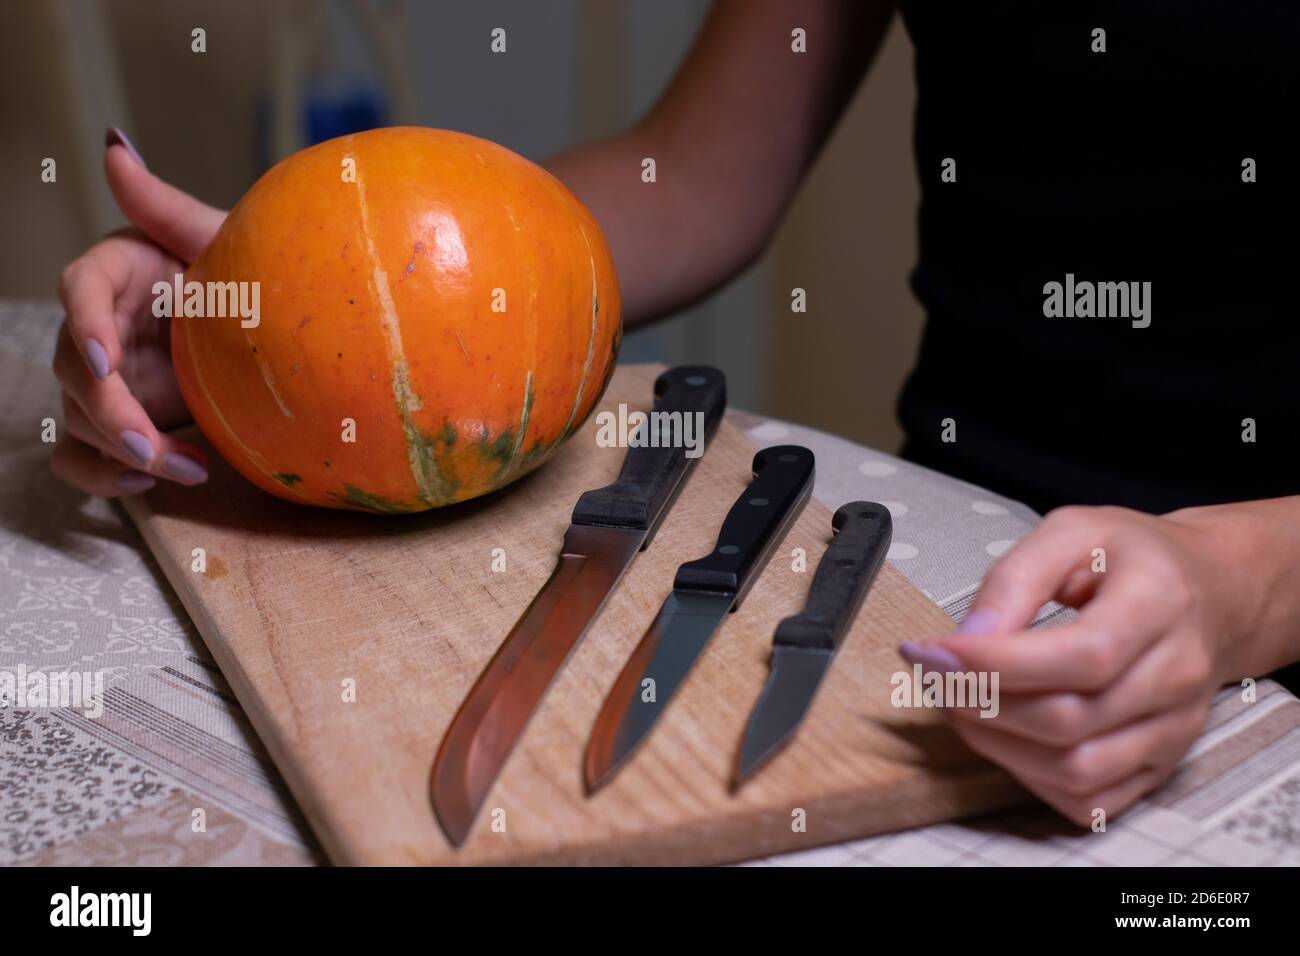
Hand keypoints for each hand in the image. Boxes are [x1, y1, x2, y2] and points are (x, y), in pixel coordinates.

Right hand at [51, 128, 225, 496]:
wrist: (278, 333)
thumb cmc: (252, 278)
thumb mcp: (221, 243)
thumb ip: (165, 206)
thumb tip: (114, 144)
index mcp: (119, 273)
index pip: (79, 290)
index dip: (83, 324)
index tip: (105, 359)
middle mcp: (101, 326)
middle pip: (71, 369)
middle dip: (110, 411)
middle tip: (151, 445)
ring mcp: (107, 379)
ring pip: (76, 418)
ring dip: (122, 452)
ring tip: (186, 469)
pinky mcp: (120, 422)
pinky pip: (83, 456)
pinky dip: (102, 477)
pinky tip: (147, 485)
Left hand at [901, 503, 1271, 825]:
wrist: (1209, 592)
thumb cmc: (1132, 559)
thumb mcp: (1071, 532)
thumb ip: (1014, 579)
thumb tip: (968, 640)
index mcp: (1159, 602)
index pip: (1082, 656)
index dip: (998, 665)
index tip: (934, 653)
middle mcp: (1178, 673)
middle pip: (1070, 720)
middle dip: (981, 704)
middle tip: (935, 676)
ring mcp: (1175, 727)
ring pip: (1075, 769)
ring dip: (998, 745)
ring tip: (960, 705)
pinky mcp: (1161, 763)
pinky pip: (1090, 800)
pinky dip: (1032, 778)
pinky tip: (1003, 737)